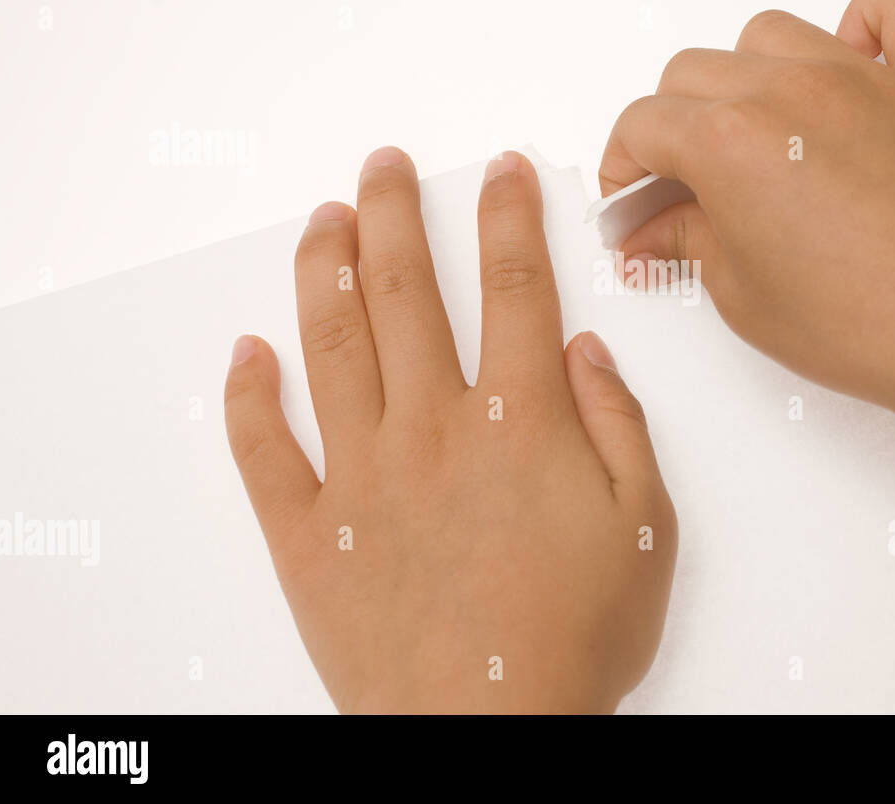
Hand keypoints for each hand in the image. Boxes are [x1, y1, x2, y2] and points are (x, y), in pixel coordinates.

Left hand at [224, 148, 675, 712]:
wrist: (490, 730)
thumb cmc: (574, 638)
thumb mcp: (644, 528)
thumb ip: (619, 427)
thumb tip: (585, 353)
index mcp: (520, 422)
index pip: (515, 286)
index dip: (509, 216)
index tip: (502, 171)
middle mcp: (433, 428)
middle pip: (409, 292)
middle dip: (396, 213)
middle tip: (385, 164)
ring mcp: (362, 476)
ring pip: (334, 346)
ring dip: (328, 272)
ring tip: (324, 220)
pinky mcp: (310, 532)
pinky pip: (266, 451)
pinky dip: (251, 398)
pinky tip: (250, 354)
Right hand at [600, 0, 894, 418]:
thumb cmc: (866, 326)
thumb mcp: (742, 297)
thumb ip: (687, 242)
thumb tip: (653, 231)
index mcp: (729, 141)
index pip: (643, 124)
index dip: (625, 166)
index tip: (634, 199)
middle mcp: (789, 89)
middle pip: (693, 72)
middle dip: (673, 126)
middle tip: (686, 184)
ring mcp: (863, 77)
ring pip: (771, 33)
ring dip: (748, 74)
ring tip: (760, 132)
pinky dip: (867, 24)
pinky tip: (852, 64)